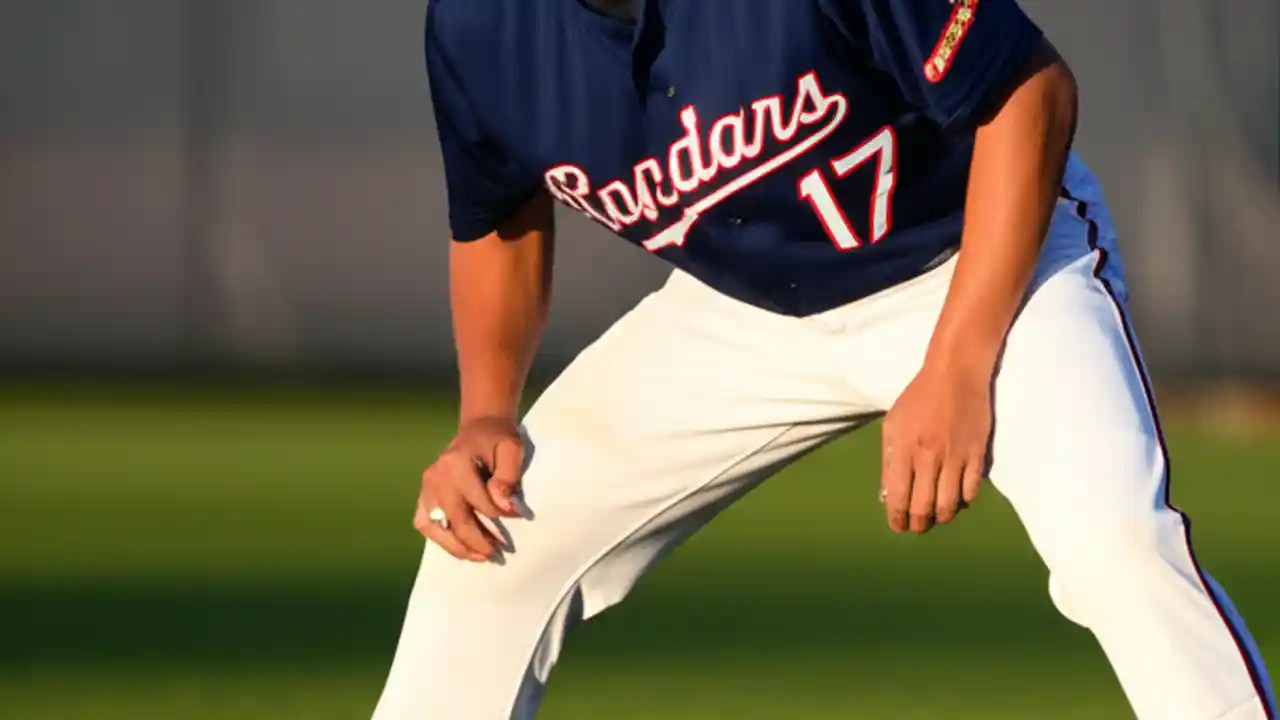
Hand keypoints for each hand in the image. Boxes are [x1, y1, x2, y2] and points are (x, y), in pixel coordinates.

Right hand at [414, 416, 525, 560]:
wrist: (480, 428)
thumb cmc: (497, 438)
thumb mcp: (511, 449)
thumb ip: (507, 478)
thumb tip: (504, 507)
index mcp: (456, 463)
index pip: (479, 501)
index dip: (501, 515)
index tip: (519, 516)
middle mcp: (436, 477)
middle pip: (456, 520)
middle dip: (479, 542)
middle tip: (499, 554)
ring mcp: (426, 487)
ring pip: (435, 528)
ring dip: (458, 547)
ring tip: (480, 557)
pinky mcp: (423, 495)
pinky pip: (425, 524)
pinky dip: (441, 539)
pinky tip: (461, 547)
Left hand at [880, 361, 992, 533]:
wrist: (954, 375)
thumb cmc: (918, 398)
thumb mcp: (892, 425)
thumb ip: (889, 459)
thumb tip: (888, 493)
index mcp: (904, 448)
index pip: (898, 496)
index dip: (897, 517)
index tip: (898, 525)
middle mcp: (929, 457)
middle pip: (924, 507)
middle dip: (918, 524)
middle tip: (917, 526)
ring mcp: (955, 457)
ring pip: (949, 504)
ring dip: (941, 516)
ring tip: (936, 515)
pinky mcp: (977, 454)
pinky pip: (972, 491)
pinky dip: (964, 500)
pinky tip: (958, 497)